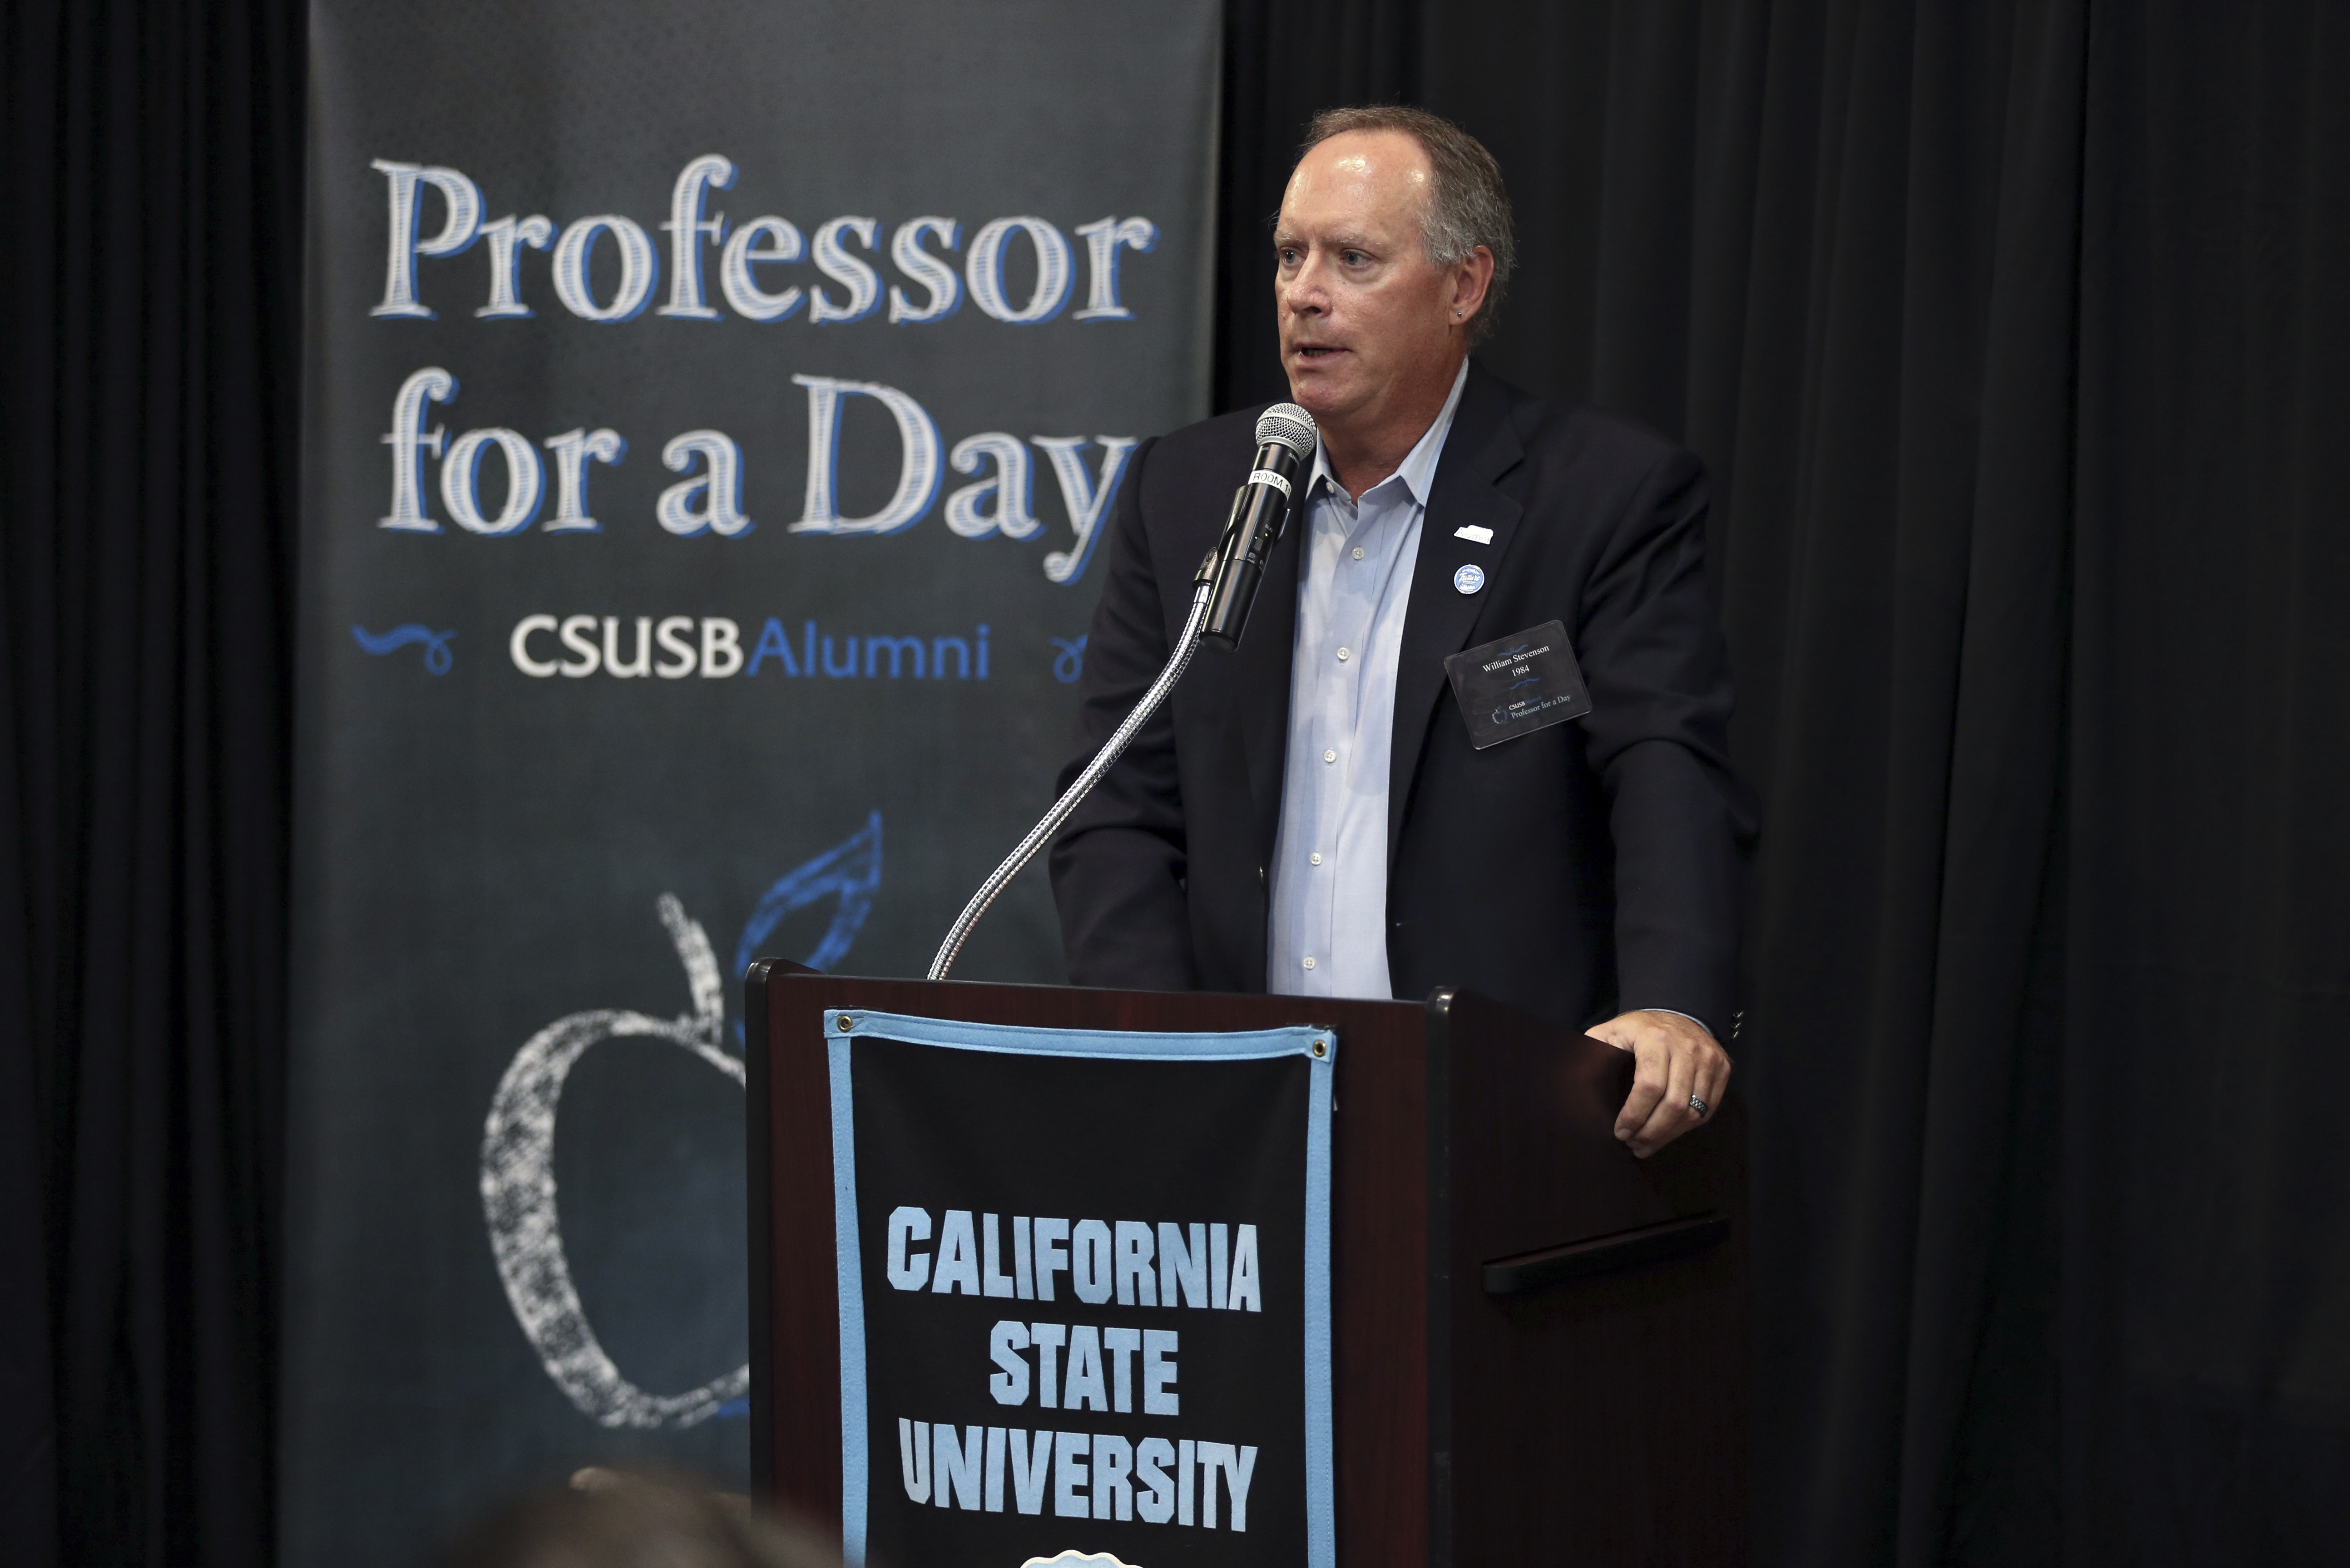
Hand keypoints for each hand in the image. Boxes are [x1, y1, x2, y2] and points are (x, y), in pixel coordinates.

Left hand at [1586, 1009, 1729, 1157]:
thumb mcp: (1609, 1032)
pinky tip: (1668, 1132)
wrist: (1676, 1011)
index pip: (1649, 1086)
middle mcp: (1687, 1048)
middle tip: (1634, 1145)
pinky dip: (1687, 1126)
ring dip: (1668, 1135)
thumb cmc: (1638, 1029)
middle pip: (1674, 1105)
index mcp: (1655, 1039)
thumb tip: (1571, 1082)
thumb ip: (1592, 1053)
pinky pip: (1708, 1108)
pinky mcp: (1722, 1069)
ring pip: (1693, 1111)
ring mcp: (1709, 1059)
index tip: (1620, 1131)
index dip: (1634, 1115)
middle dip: (1651, 1132)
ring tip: (1647, 1144)